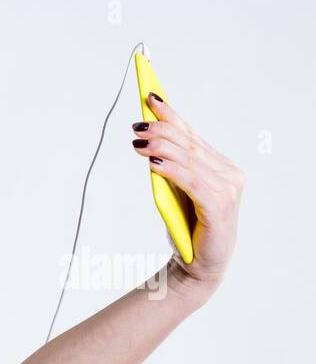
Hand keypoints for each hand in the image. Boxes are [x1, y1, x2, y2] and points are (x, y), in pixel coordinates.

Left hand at [132, 92, 244, 306]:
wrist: (199, 267)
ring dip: (160, 145)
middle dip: (161, 128)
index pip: (192, 134)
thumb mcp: (176, 192)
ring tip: (137, 139)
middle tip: (136, 122)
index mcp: (220, 166)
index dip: (172, 114)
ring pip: (188, 159)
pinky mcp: (219, 206)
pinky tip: (152, 162)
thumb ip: (171, 169)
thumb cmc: (188, 228)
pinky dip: (170, 169)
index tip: (151, 97)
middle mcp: (228, 173)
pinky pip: (190, 181)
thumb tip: (147, 143)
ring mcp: (227, 188)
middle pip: (189, 143)